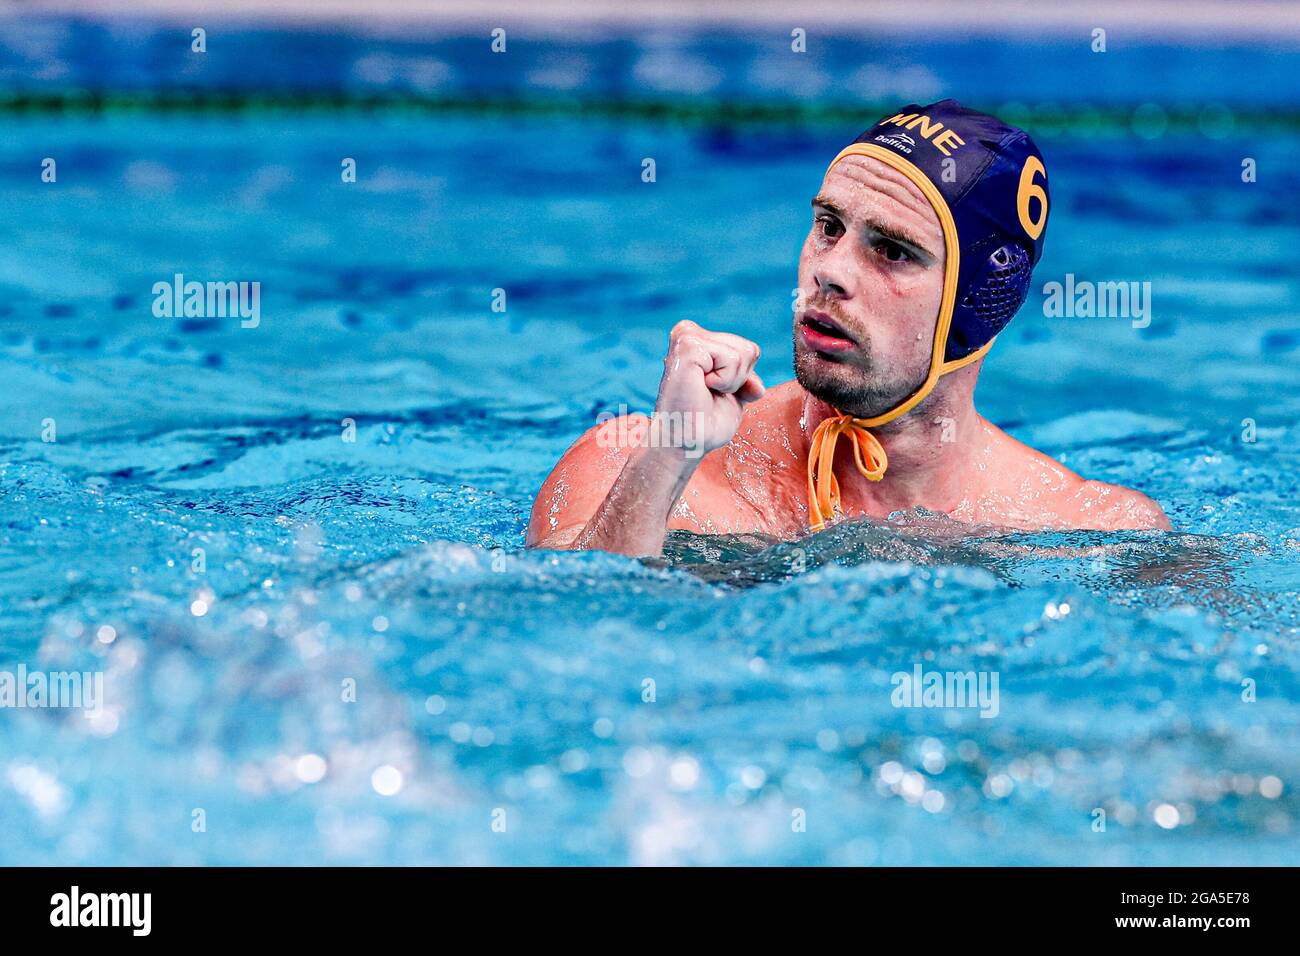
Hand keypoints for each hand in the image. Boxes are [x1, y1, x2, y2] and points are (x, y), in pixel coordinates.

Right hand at [656, 320, 764, 455]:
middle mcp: (689, 332)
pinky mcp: (688, 346)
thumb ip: (747, 382)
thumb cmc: (704, 422)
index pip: (747, 349)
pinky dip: (724, 381)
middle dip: (738, 379)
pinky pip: (732, 359)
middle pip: (749, 349)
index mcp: (698, 340)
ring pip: (743, 353)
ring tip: (703, 390)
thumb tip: (758, 389)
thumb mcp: (733, 397)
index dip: (742, 379)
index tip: (715, 393)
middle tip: (709, 394)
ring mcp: (687, 336)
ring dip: (730, 382)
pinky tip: (701, 387)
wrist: (686, 441)